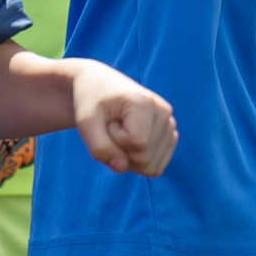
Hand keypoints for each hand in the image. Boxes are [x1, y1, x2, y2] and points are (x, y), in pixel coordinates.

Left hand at [68, 60, 177, 175]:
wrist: (100, 87)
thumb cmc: (91, 103)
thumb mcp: (86, 123)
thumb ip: (100, 147)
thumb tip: (121, 168)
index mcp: (146, 103)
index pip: (137, 143)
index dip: (115, 140)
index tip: (108, 121)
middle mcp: (164, 113)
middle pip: (145, 158)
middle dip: (120, 150)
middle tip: (112, 127)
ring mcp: (169, 125)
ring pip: (151, 166)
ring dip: (128, 157)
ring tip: (121, 132)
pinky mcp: (170, 136)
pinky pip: (155, 167)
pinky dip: (137, 162)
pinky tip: (129, 142)